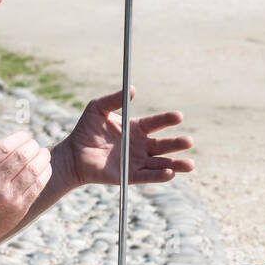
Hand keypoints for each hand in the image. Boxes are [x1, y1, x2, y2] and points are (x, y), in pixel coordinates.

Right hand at [0, 129, 52, 251]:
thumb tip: (15, 144)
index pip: (4, 147)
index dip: (19, 138)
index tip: (26, 136)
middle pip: (20, 157)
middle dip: (33, 147)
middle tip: (36, 145)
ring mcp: (6, 197)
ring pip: (32, 170)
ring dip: (42, 158)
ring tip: (44, 154)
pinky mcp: (18, 209)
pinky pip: (36, 186)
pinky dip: (45, 174)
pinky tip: (46, 168)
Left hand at [60, 86, 193, 189]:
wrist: (73, 154)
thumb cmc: (85, 130)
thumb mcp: (98, 108)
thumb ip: (114, 99)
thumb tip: (132, 89)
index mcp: (136, 128)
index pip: (156, 123)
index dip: (168, 120)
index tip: (179, 117)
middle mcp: (140, 146)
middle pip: (163, 145)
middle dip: (177, 144)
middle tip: (189, 141)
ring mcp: (136, 162)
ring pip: (161, 163)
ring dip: (176, 164)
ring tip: (190, 164)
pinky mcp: (129, 176)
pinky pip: (147, 176)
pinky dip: (159, 176)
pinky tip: (170, 174)